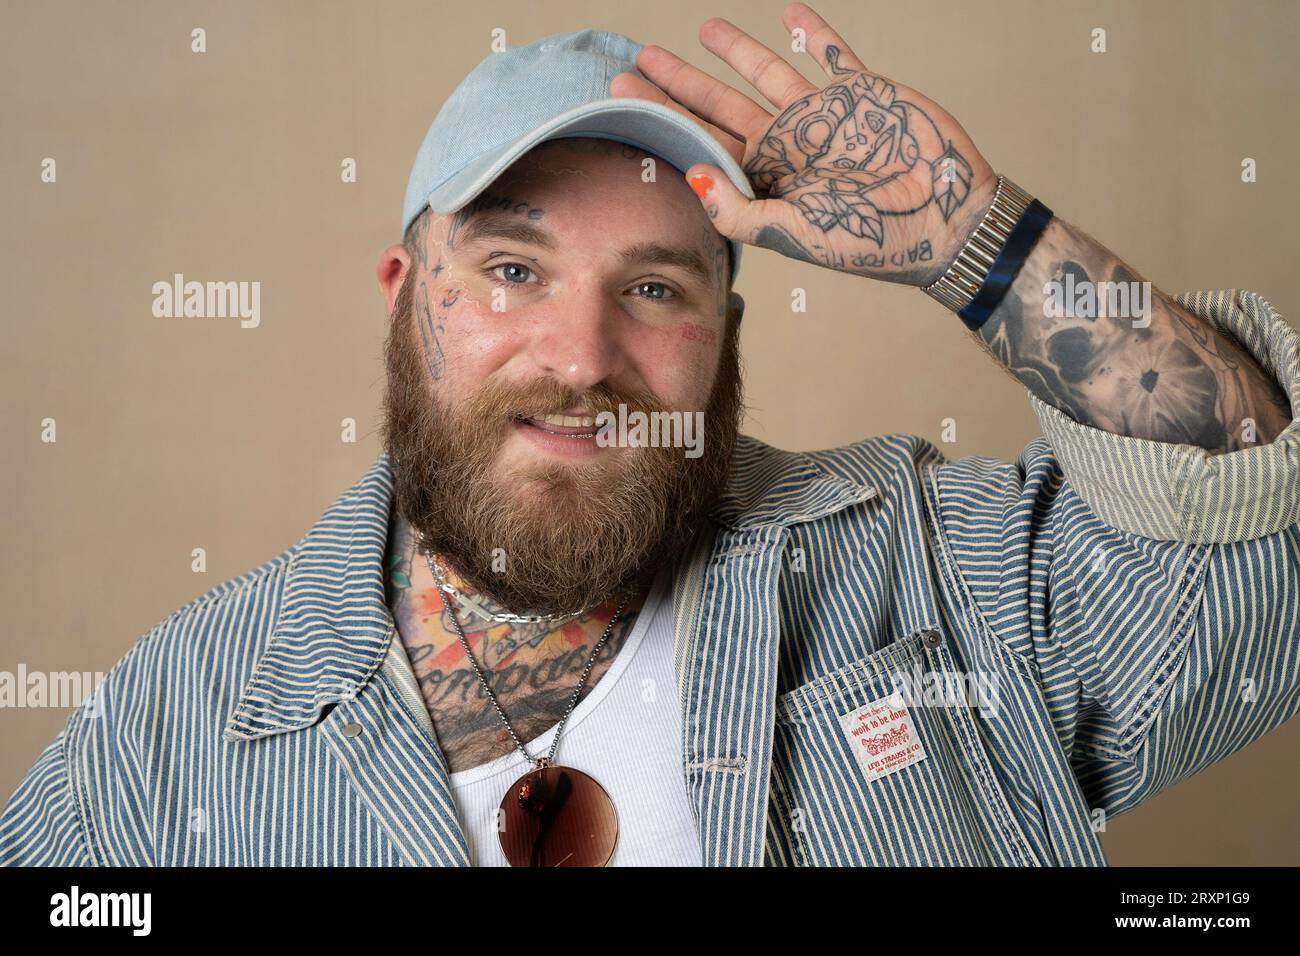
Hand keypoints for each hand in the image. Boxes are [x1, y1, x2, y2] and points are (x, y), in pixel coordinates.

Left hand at [611, 2, 996, 285]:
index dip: (663, 119)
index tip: (623, 97)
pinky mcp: (864, 95)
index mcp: (768, 181)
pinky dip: (815, 34)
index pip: (703, 144)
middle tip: (637, 61)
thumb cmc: (873, 241)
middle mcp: (789, 147)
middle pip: (721, 108)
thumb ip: (743, 212)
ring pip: (768, 75)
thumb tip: (694, 178)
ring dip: (736, 52)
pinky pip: (834, 56)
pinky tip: (790, 12)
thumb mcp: (799, 235)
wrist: (946, 222)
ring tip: (701, 30)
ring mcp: (825, 119)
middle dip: (680, 85)